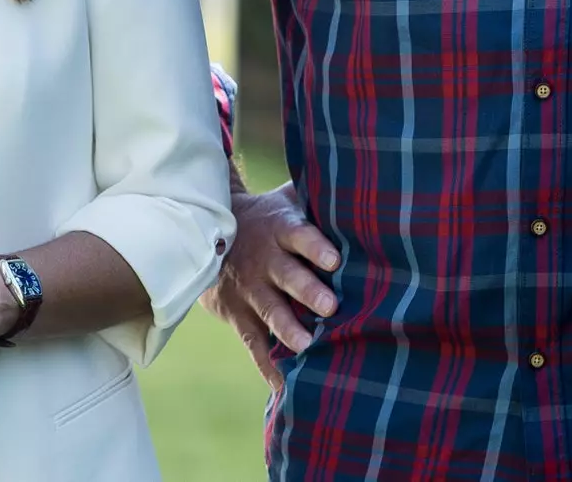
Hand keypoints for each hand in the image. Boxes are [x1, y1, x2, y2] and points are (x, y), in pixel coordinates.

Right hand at [200, 181, 339, 388]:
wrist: (208, 234)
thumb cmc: (269, 216)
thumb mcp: (287, 198)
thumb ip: (317, 197)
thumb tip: (362, 186)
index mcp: (281, 229)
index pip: (300, 236)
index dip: (316, 247)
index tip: (334, 259)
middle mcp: (266, 261)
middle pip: (287, 276)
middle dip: (307, 291)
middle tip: (330, 306)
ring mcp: (252, 291)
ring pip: (270, 311)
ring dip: (288, 329)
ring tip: (308, 346)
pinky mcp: (241, 316)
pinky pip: (254, 344)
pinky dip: (268, 366)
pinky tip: (285, 386)